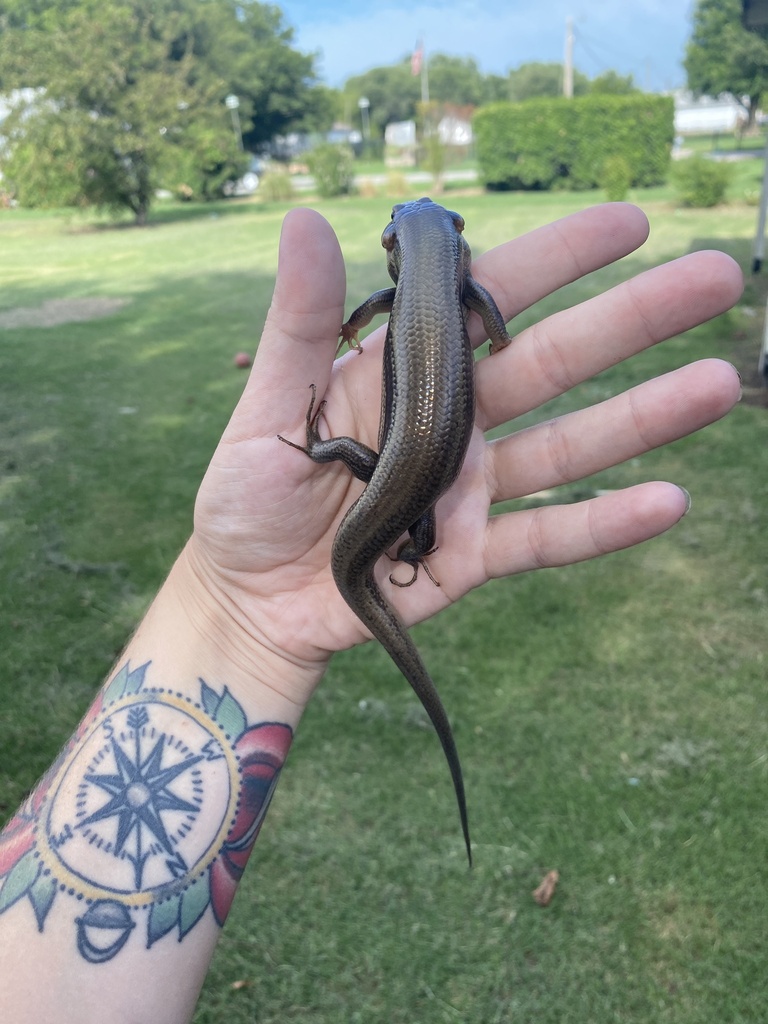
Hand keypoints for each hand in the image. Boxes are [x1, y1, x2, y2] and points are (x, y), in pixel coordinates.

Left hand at [187, 203, 741, 702]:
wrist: (249, 596)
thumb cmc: (248, 496)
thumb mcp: (268, 405)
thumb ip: (298, 322)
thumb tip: (308, 219)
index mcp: (408, 374)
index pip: (492, 303)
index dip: (558, 260)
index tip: (628, 222)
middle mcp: (455, 422)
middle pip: (554, 362)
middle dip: (631, 320)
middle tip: (716, 278)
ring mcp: (471, 490)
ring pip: (569, 445)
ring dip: (644, 415)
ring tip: (719, 382)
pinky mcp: (472, 556)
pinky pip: (545, 538)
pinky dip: (602, 524)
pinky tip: (668, 502)